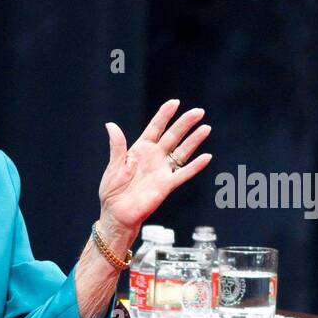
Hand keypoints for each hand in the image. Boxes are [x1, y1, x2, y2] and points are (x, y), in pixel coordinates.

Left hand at [99, 99, 212, 232]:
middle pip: (173, 136)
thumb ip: (117, 145)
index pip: (155, 128)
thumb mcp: (114, 165)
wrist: (117, 214)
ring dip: (194, 141)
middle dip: (185, 123)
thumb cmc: (112, 191)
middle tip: (198, 112)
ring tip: (205, 128)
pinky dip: (195, 166)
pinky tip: (206, 157)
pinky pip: (183, 174)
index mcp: (140, 150)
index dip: (165, 115)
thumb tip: (111, 125)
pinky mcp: (167, 185)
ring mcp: (162, 170)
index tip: (175, 102)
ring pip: (182, 152)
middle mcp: (154, 157)